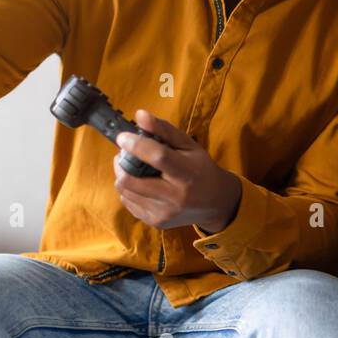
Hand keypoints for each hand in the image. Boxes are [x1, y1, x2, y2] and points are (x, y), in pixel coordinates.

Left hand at [113, 109, 241, 232]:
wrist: (216, 203)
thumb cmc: (201, 169)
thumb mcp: (190, 146)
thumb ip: (164, 130)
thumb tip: (140, 115)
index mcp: (188, 174)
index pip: (158, 157)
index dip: (136, 145)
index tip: (123, 137)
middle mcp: (176, 197)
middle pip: (133, 181)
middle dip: (121, 164)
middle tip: (123, 153)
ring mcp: (164, 212)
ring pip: (126, 192)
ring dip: (122, 175)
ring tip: (130, 166)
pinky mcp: (156, 222)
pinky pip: (129, 203)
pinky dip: (129, 190)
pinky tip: (140, 183)